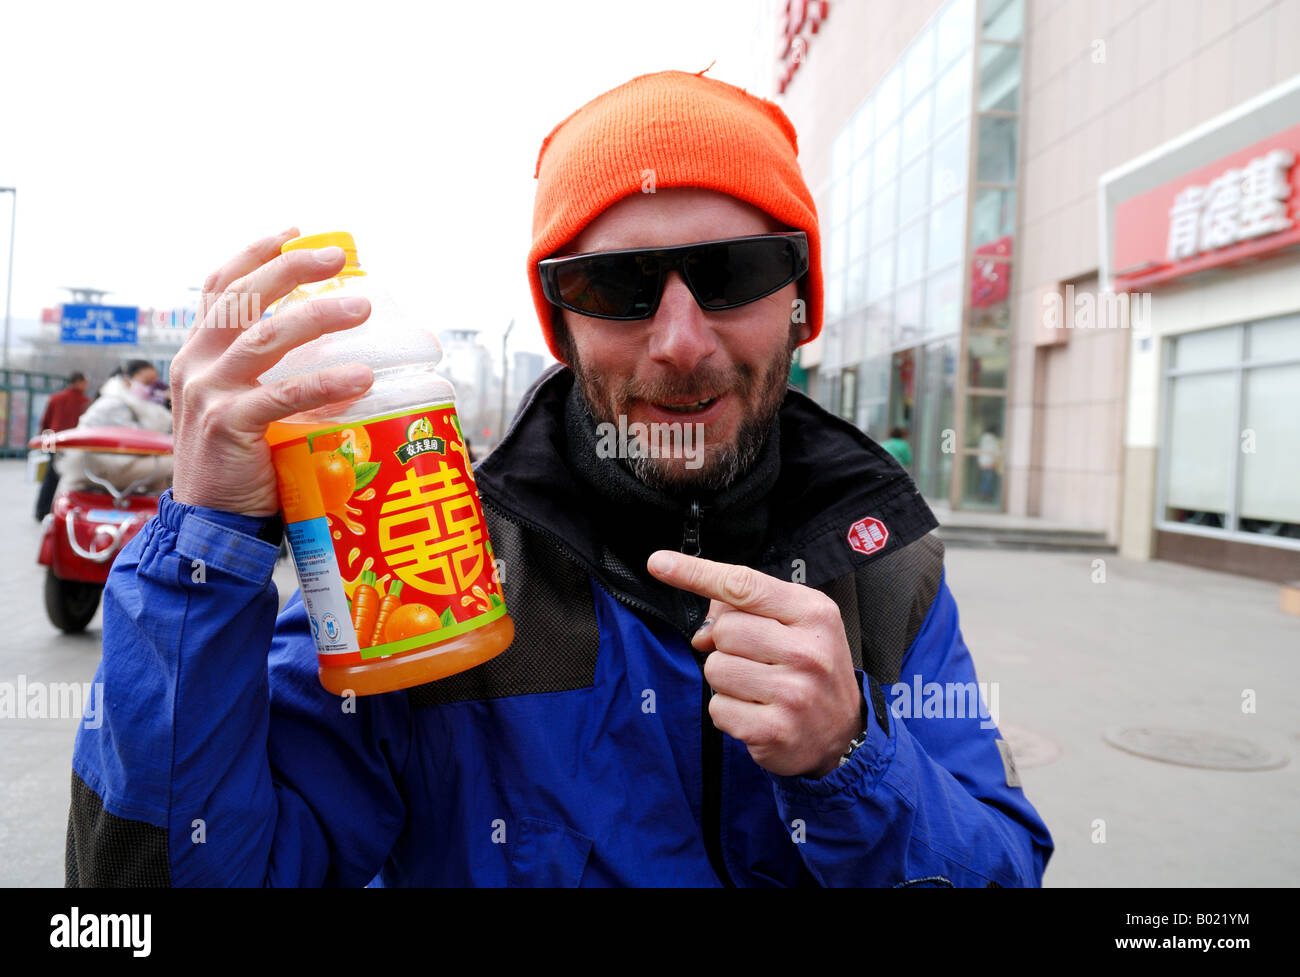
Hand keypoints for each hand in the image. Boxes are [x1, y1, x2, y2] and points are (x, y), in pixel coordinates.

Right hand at [169, 228, 374, 515]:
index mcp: (198, 352)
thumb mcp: (240, 402)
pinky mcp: (229, 426)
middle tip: (339, 257)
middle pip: (243, 297)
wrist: (208, 521)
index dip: (255, 253)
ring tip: (362, 308)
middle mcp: (197, 364)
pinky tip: (360, 376)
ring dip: (319, 316)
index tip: (296, 232)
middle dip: (292, 269)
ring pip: (266, 336)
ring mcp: (209, 393)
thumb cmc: (238, 462)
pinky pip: (284, 395)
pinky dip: (326, 382)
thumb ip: (265, 372)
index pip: (220, 286)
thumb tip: (328, 345)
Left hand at [646, 550, 864, 778]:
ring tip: (758, 687)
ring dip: (726, 679)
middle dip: (726, 644)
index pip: (744, 585)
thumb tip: (703, 628)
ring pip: (715, 669)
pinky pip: (717, 708)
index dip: (696, 573)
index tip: (659, 562)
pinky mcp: (774, 730)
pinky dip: (728, 711)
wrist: (842, 733)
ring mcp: (793, 693)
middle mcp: (808, 651)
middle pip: (724, 629)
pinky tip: (756, 712)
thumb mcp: (796, 624)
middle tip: (756, 660)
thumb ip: (749, 608)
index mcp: (813, 613)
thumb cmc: (811, 668)